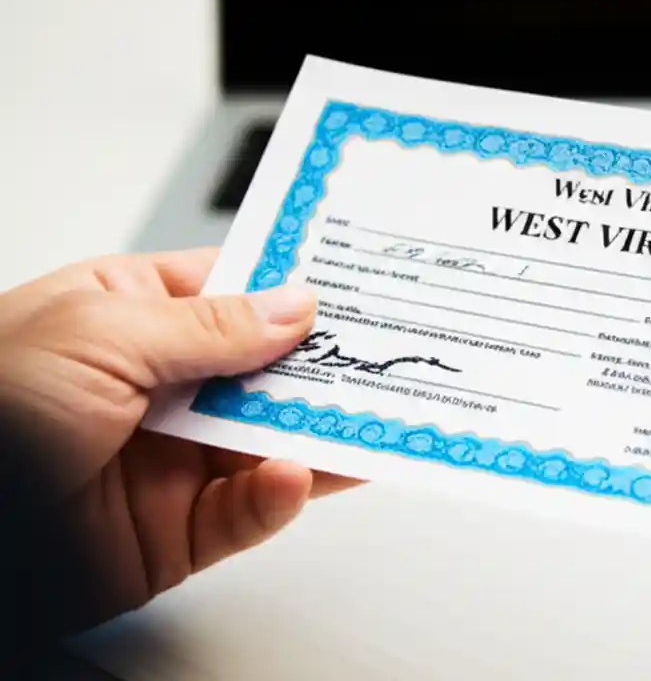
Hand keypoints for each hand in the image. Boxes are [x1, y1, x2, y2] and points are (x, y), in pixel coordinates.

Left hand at [0, 249, 358, 642]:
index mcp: (126, 314)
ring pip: (270, 441)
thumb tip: (295, 305)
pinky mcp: (176, 531)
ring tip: (368, 421)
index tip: (358, 283)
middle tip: (388, 355)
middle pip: (266, 369)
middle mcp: (155, 383)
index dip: (293, 286)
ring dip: (320, 433)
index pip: (232, 290)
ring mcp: (170, 457)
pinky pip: (248, 511)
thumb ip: (209, 325)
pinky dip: (278, 497)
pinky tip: (290, 477)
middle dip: (324, 365)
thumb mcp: (98, 335)